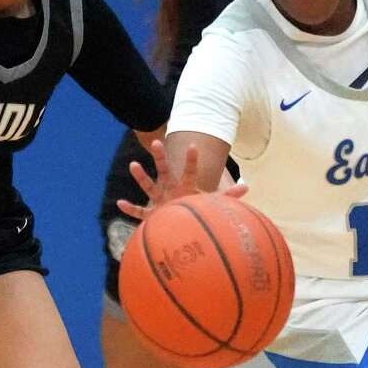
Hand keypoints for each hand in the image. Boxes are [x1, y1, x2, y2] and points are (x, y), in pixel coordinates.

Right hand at [117, 138, 245, 220]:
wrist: (183, 224)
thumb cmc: (197, 210)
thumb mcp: (212, 203)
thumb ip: (229, 196)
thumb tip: (247, 187)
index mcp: (185, 186)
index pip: (189, 170)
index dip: (191, 160)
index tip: (193, 145)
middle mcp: (170, 189)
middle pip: (164, 170)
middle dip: (159, 157)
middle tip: (155, 142)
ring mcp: (159, 199)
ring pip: (148, 186)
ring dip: (140, 176)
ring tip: (132, 165)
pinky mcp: (152, 214)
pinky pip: (139, 211)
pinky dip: (130, 209)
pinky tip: (120, 204)